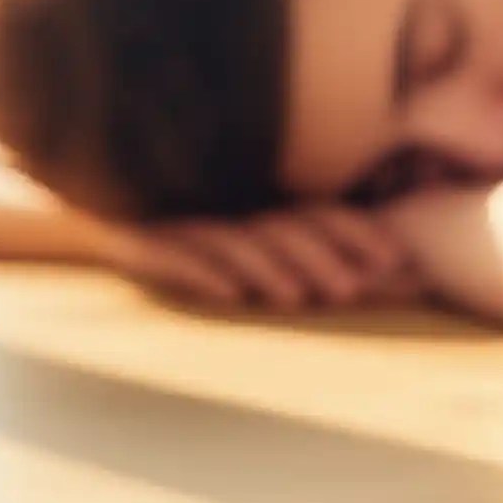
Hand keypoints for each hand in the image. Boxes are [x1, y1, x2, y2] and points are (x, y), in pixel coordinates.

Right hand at [97, 205, 422, 308]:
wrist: (94, 219)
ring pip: (232, 241)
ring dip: (267, 266)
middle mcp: (226, 207)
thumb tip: (408, 276)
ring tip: (296, 297)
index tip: (395, 259)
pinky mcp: (137, 237)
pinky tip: (229, 295)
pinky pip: (170, 253)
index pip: (315, 212)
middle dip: (319, 257)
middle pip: (279, 227)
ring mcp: (182, 221)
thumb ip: (329, 263)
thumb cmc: (191, 240)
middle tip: (352, 290)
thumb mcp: (256, 251)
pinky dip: (201, 272)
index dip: (355, 232)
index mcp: (258, 205)